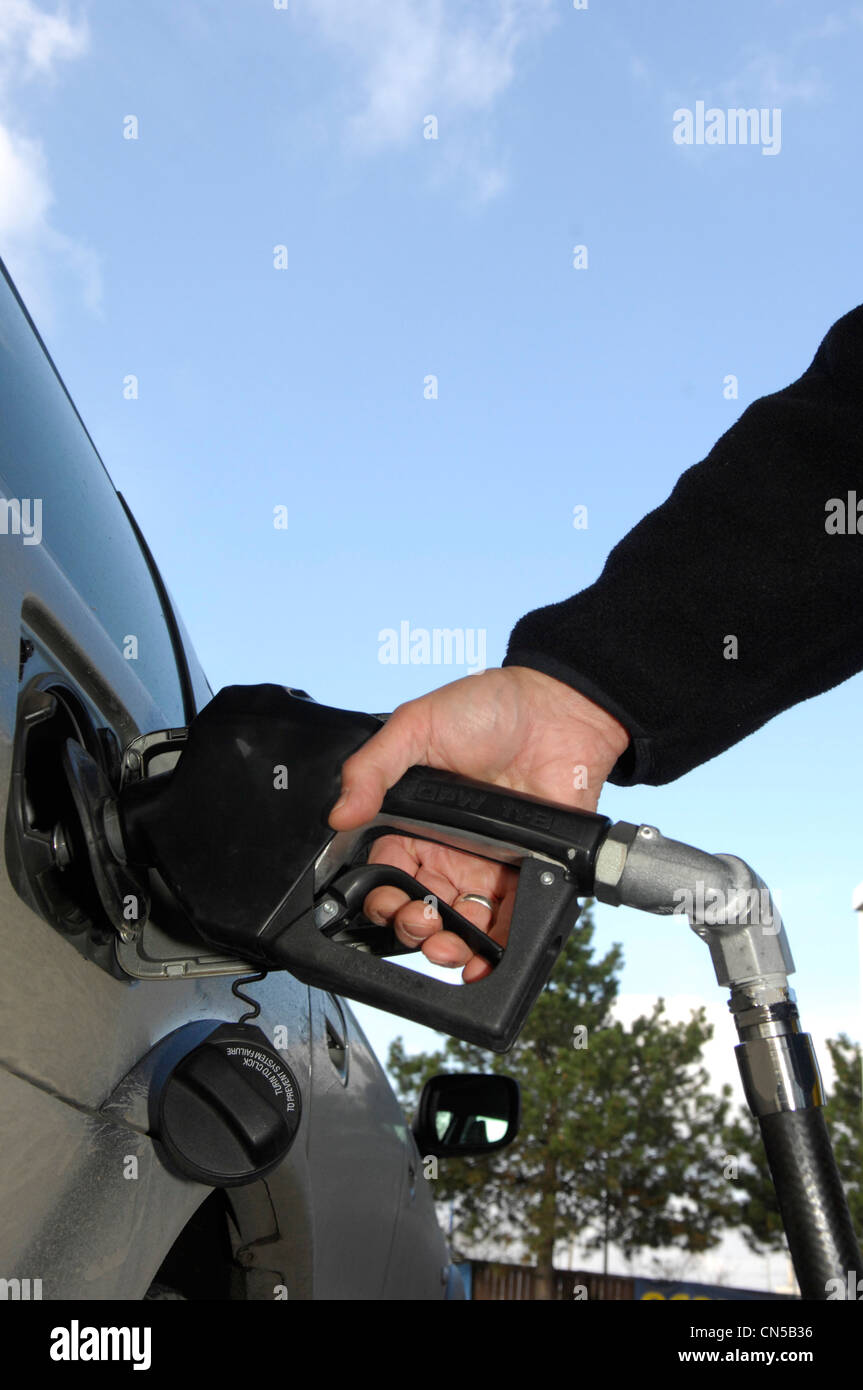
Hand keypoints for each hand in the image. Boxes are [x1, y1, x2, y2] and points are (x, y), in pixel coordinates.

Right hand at [328, 666, 629, 980]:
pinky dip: (496, 948)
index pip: (385, 872)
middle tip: (419, 922)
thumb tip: (338, 813)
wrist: (559, 707)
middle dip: (411, 928)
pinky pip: (510, 921)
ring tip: (448, 944)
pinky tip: (482, 957)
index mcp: (413, 819)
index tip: (384, 899)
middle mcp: (447, 848)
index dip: (380, 895)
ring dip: (448, 946)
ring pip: (460, 924)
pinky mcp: (528, 873)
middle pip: (418, 908)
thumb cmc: (488, 707)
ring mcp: (487, 864)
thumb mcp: (416, 726)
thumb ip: (372, 767)